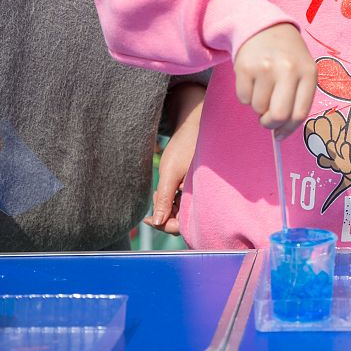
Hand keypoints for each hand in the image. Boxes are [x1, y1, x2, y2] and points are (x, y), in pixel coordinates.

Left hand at [146, 84, 203, 232]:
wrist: (194, 125)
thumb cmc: (184, 147)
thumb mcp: (170, 173)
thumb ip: (164, 199)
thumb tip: (157, 222)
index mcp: (201, 196)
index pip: (182, 225)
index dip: (164, 225)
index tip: (148, 219)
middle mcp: (202, 196)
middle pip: (182, 220)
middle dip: (164, 214)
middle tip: (153, 201)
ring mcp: (199, 192)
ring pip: (181, 210)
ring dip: (166, 205)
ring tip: (157, 191)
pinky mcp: (195, 186)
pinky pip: (183, 200)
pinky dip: (171, 198)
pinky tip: (163, 189)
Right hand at [234, 23, 316, 139]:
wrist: (264, 26)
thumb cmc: (287, 55)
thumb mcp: (302, 71)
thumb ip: (297, 98)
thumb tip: (281, 131)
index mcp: (308, 73)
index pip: (300, 113)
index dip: (289, 129)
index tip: (280, 134)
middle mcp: (288, 70)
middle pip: (279, 115)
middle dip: (270, 123)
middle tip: (267, 118)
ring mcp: (265, 68)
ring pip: (258, 108)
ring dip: (258, 105)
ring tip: (262, 86)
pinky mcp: (244, 67)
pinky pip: (243, 98)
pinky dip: (246, 95)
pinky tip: (253, 80)